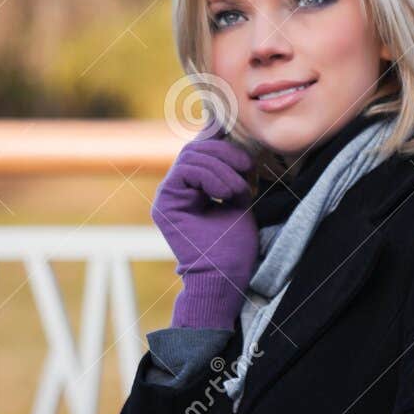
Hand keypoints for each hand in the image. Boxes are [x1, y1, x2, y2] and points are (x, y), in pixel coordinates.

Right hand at [152, 124, 257, 328]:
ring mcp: (168, 196)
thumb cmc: (235, 244)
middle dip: (226, 152)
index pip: (200, 147)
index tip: (242, 145)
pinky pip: (186, 171)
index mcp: (192, 186)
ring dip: (224, 168)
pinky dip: (211, 176)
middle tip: (248, 169)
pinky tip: (226, 194)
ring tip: (239, 192)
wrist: (225, 276)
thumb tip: (228, 136)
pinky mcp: (166, 205)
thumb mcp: (238, 197)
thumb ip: (231, 171)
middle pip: (195, 148)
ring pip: (191, 156)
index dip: (219, 137)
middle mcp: (176, 189)